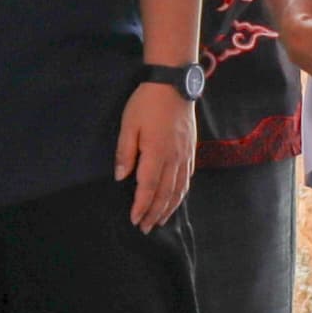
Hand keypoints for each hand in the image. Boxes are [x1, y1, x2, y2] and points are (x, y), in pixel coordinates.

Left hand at [119, 82, 195, 230]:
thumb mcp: (128, 124)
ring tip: (159, 221)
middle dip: (154, 213)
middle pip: (165, 194)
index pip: (148, 188)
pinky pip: (187, 179)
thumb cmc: (147, 103)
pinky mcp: (190, 150)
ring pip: (178, 189)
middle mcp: (173, 159)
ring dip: (169, 208)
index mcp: (156, 154)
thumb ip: (125, 152)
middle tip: (145, 228)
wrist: (174, 84)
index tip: (134, 220)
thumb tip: (121, 177)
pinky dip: (181, 194)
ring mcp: (184, 155)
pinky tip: (176, 199)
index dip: (141, 207)